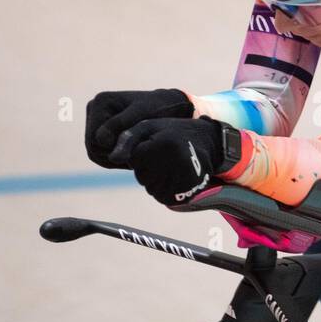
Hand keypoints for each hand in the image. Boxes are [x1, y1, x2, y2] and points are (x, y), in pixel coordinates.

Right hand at [85, 89, 192, 168]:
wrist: (168, 109)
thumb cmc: (159, 110)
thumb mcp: (142, 115)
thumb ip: (121, 125)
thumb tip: (100, 140)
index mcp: (101, 102)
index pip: (95, 138)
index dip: (113, 148)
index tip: (136, 147)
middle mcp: (93, 109)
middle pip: (93, 146)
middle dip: (114, 153)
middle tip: (137, 153)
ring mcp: (95, 120)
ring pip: (95, 153)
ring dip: (115, 157)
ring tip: (136, 154)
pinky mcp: (100, 131)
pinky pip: (99, 155)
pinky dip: (115, 157)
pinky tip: (132, 155)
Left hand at [113, 117, 238, 205]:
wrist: (208, 145)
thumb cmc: (174, 133)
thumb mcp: (150, 126)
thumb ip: (127, 139)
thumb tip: (112, 158)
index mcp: (165, 145)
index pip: (134, 156)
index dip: (141, 149)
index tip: (157, 142)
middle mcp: (174, 165)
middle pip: (140, 172)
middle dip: (146, 163)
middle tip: (165, 153)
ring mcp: (179, 181)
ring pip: (148, 183)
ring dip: (154, 175)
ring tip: (170, 163)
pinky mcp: (182, 194)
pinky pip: (158, 193)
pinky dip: (162, 185)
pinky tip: (174, 174)